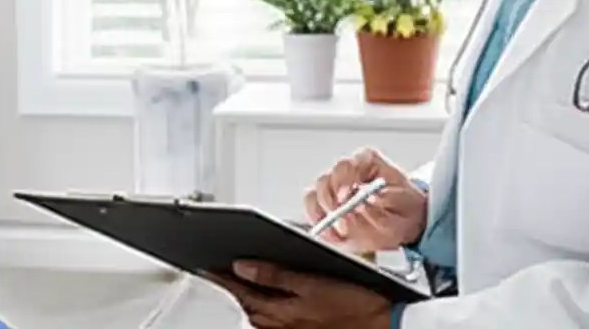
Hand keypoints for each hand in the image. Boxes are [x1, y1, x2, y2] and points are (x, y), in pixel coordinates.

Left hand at [206, 261, 390, 328]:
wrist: (382, 325)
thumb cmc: (355, 304)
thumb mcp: (313, 282)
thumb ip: (275, 274)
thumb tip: (243, 265)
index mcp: (279, 310)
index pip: (240, 290)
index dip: (222, 276)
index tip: (207, 265)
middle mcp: (279, 325)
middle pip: (246, 304)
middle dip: (234, 287)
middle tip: (220, 271)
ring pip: (258, 316)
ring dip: (248, 300)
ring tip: (240, 283)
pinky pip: (272, 325)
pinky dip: (264, 313)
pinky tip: (266, 303)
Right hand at [304, 148, 426, 252]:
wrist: (409, 219)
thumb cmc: (407, 208)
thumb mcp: (403, 209)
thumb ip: (381, 210)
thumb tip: (360, 208)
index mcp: (366, 162)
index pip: (346, 166)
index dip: (342, 181)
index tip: (345, 198)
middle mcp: (346, 173)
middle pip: (324, 181)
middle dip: (329, 203)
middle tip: (340, 221)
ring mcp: (334, 188)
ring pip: (314, 197)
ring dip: (324, 216)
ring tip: (339, 231)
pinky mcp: (328, 207)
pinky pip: (314, 214)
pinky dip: (322, 226)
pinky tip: (336, 235)